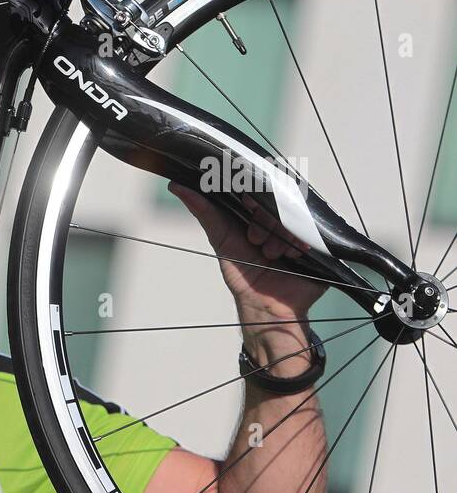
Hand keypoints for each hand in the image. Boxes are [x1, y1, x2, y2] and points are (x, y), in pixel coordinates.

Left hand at [169, 182, 328, 318]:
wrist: (267, 306)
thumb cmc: (243, 273)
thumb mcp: (221, 238)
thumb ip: (204, 211)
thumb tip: (176, 186)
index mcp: (261, 216)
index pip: (262, 193)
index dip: (255, 199)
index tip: (248, 207)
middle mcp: (282, 222)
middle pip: (279, 204)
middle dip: (265, 222)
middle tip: (256, 241)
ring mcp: (300, 232)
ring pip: (295, 218)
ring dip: (281, 236)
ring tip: (272, 255)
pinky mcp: (317, 245)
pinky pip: (313, 233)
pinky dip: (298, 242)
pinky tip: (291, 255)